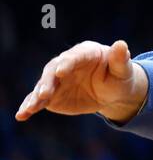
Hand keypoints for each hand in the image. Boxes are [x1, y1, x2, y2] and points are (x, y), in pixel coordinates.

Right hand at [15, 40, 148, 123]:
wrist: (113, 93)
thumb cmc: (119, 78)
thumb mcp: (123, 70)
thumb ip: (120, 59)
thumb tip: (121, 44)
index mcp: (85, 52)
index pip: (74, 57)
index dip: (67, 63)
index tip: (61, 71)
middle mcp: (66, 63)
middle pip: (53, 71)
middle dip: (48, 82)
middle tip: (44, 94)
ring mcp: (56, 79)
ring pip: (43, 86)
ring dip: (35, 97)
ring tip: (30, 108)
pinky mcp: (52, 94)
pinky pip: (38, 100)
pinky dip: (30, 107)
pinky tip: (22, 115)